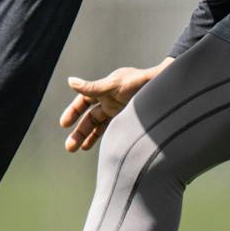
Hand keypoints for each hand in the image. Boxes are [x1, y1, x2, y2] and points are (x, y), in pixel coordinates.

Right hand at [59, 58, 173, 151]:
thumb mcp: (114, 85)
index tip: (64, 124)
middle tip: (69, 146)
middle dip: (78, 131)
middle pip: (89, 117)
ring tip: (75, 149)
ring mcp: (118, 111)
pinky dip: (99, 137)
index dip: (73, 112)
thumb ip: (93, 87)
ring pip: (97, 126)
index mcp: (104, 89)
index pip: (83, 101)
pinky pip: (109, 130)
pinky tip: (90, 147)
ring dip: (86, 137)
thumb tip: (70, 81)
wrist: (165, 89)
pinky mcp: (127, 120)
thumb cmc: (140, 82)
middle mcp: (109, 100)